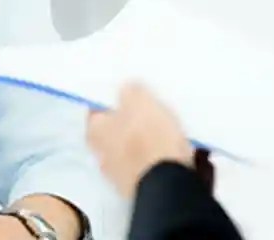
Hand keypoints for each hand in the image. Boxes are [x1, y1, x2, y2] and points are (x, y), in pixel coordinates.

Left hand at [86, 83, 193, 197]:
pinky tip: (179, 144)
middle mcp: (102, 155)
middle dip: (134, 118)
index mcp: (94, 132)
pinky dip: (162, 154)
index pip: (98, 108)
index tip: (129, 88)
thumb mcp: (139, 100)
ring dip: (151, 137)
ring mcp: (122, 175)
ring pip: (136, 147)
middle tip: (153, 104)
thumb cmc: (149, 137)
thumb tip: (127, 90)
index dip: (113, 96)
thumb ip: (130, 90)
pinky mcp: (143, 186)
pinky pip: (152, 162)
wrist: (169, 183)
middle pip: (118, 129)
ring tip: (172, 123)